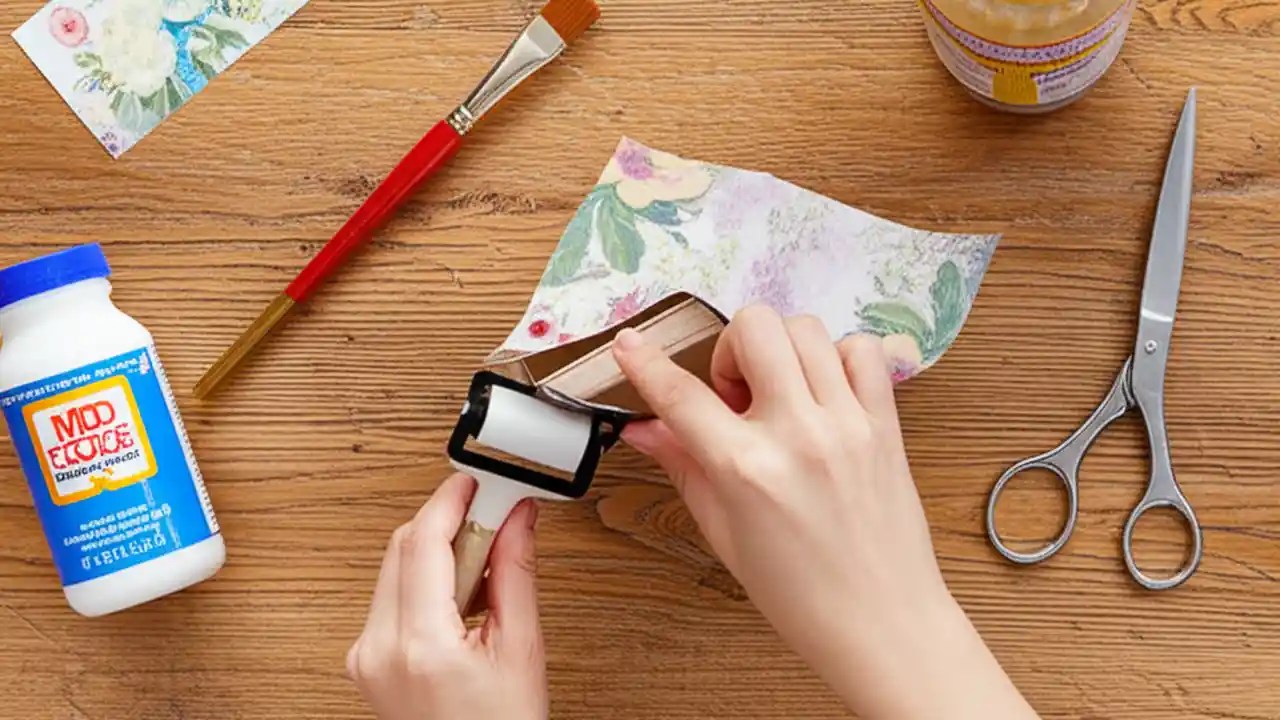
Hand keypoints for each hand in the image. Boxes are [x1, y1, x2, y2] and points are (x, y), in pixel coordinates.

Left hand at [347, 473, 547, 719]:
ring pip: (393, 567)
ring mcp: (365, 655)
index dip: (452, 499)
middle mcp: (378, 648)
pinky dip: (424, 579)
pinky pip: (390, 595)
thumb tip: (516, 516)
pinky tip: (459, 595)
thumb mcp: (522, 649)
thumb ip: (515, 572)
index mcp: (420, 645)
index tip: (478, 480)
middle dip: (448, 520)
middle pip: (403, 546)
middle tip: (493, 515)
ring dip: (437, 551)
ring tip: (483, 571)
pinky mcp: (364, 658)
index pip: (424, 541)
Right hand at [613, 306, 1037, 719]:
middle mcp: (798, 436)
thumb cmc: (799, 593)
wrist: (882, 624)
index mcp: (746, 470)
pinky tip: (824, 394)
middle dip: (730, 349)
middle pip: (754, 327)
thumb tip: (641, 428)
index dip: (645, 363)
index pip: (680, 396)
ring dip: (780, 350)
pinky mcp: (886, 425)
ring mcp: (847, 424)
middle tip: (735, 395)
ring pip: (806, 328)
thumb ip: (683, 467)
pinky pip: (863, 351)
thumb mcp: (723, 533)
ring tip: (780, 396)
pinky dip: (838, 358)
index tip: (629, 344)